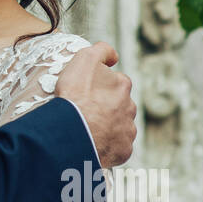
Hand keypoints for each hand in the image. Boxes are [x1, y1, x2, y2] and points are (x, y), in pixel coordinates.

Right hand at [54, 41, 136, 166]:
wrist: (73, 132)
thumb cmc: (76, 95)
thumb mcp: (85, 60)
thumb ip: (101, 50)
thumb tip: (114, 55)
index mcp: (123, 86)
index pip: (117, 83)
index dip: (101, 86)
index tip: (86, 93)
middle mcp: (130, 108)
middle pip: (119, 106)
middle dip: (107, 108)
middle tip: (85, 112)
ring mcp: (127, 131)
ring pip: (119, 128)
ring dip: (107, 128)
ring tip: (87, 130)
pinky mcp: (123, 151)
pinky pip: (116, 148)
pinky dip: (107, 146)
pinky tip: (92, 144)